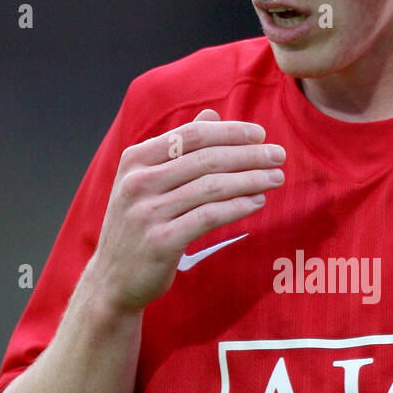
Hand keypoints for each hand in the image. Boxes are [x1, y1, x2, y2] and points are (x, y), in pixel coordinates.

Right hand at [91, 108, 285, 313]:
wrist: (113, 278)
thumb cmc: (138, 225)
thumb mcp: (149, 181)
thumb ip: (179, 148)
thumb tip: (212, 114)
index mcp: (135, 160)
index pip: (191, 135)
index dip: (229, 131)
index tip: (260, 134)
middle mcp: (138, 182)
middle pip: (205, 159)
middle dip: (248, 155)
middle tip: (279, 155)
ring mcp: (147, 212)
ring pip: (211, 187)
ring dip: (250, 180)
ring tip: (276, 178)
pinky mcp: (160, 241)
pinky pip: (209, 217)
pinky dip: (238, 207)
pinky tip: (257, 202)